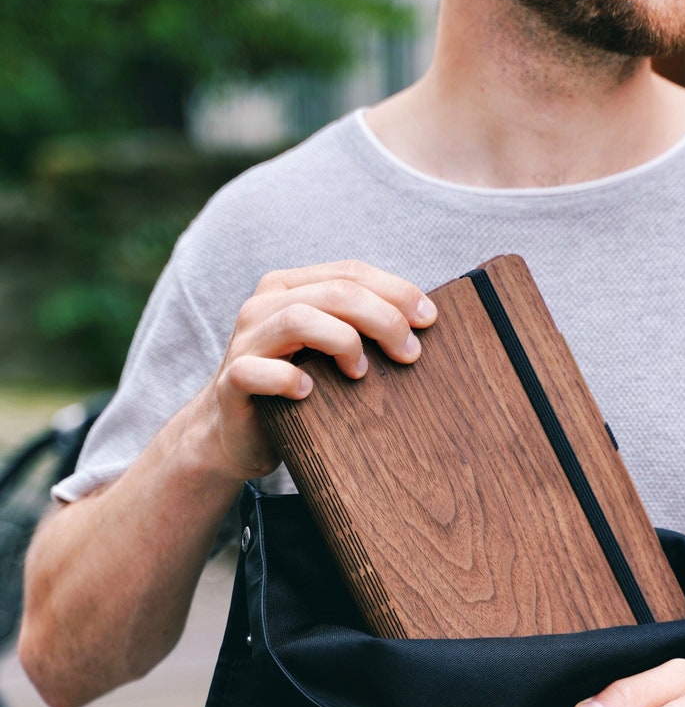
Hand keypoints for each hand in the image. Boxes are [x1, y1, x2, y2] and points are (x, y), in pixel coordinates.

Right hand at [197, 260, 437, 479]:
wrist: (236, 434)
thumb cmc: (297, 387)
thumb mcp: (329, 348)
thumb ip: (360, 326)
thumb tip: (424, 324)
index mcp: (291, 286)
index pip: (351, 272)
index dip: (396, 291)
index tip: (430, 319)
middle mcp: (265, 304)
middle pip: (336, 292)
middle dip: (383, 318)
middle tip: (409, 352)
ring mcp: (245, 340)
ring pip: (300, 318)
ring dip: (343, 341)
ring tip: (361, 372)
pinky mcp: (232, 378)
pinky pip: (258, 371)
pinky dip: (289, 380)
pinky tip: (309, 393)